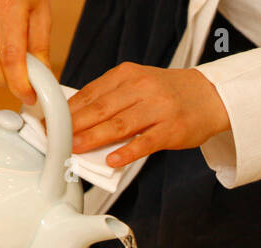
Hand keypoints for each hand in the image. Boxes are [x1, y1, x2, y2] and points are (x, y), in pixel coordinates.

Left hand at [68, 62, 230, 165]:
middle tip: (56, 138)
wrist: (209, 96)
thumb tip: (78, 119)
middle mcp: (142, 88)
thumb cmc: (168, 95)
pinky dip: (127, 152)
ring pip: (120, 125)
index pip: (91, 93)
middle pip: (102, 108)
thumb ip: (112, 98)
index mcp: (128, 75)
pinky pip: (145, 143)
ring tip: (75, 149)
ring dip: (94, 138)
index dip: (69, 109)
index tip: (51, 123)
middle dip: (75, 125)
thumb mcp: (138, 84)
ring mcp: (158, 109)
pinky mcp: (172, 130)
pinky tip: (111, 160)